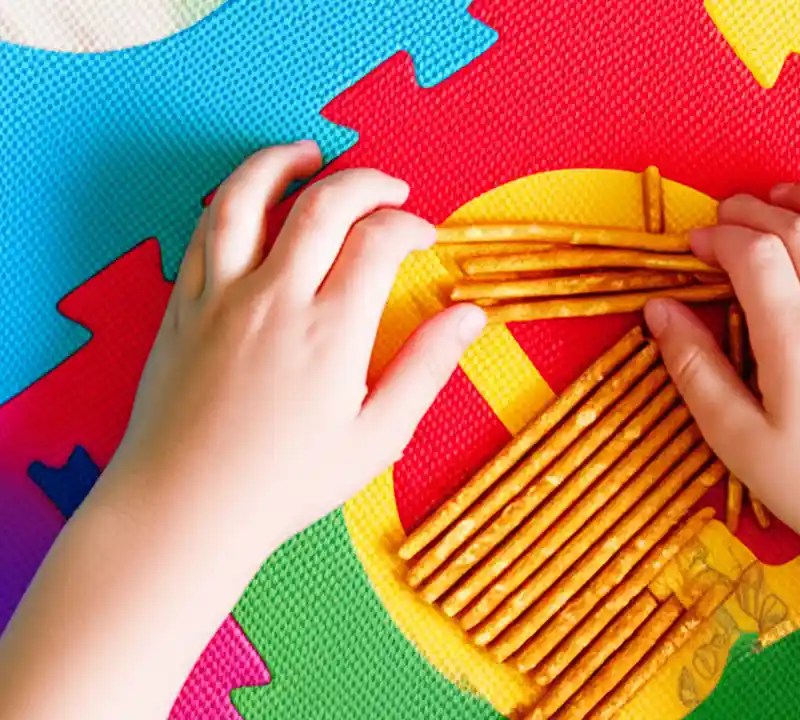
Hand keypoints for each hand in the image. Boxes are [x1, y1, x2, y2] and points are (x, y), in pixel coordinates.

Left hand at [108, 141, 485, 549]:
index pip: (378, 240)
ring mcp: (221, 298)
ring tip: (307, 154)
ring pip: (247, 197)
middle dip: (365, 181)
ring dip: (282, 164)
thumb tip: (470, 316)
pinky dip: (232, 200)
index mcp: (331, 331)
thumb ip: (426, 368)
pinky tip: (250, 200)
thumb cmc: (284, 482)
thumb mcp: (376, 436)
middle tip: (389, 188)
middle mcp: (275, 299)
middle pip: (322, 203)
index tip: (423, 237)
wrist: (185, 508)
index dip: (409, 225)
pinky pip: (204, 231)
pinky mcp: (182, 307)